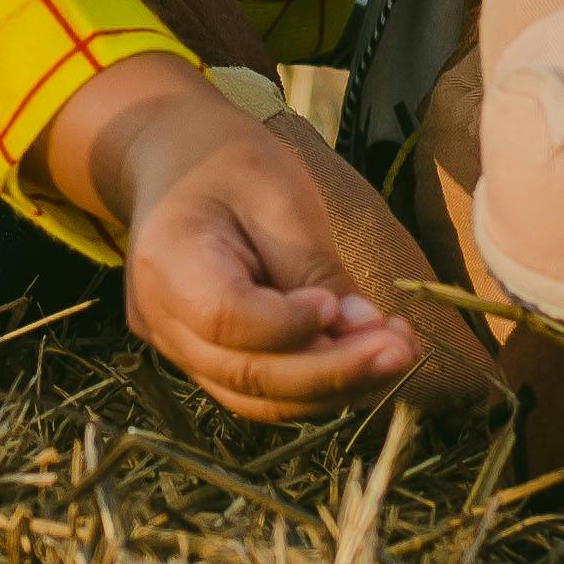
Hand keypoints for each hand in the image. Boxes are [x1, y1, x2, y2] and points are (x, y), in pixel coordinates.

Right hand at [36, 57, 420, 420]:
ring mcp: (177, 347)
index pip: (226, 318)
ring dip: (334, 388)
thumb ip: (316, 266)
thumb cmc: (228, 166)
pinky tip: (363, 356)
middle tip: (402, 350)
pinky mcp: (204, 360)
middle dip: (333, 371)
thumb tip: (366, 330)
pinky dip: (315, 385)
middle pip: (246, 375)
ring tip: (397, 354)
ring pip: (257, 399)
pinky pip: (259, 392)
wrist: (178, 164)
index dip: (290, 326)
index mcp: (169, 261)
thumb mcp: (279, 193)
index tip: (343, 306)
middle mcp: (161, 319)